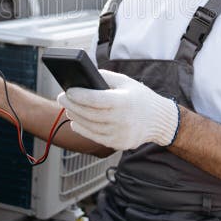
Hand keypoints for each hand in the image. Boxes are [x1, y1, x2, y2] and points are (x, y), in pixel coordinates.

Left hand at [57, 70, 178, 150]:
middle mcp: (122, 120)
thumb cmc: (140, 98)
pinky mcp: (118, 144)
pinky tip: (75, 121)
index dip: (78, 95)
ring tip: (68, 108)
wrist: (159, 120)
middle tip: (61, 97)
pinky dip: (82, 129)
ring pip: (89, 126)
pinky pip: (95, 137)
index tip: (67, 90)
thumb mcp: (126, 82)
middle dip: (72, 104)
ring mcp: (119, 134)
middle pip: (89, 113)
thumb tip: (83, 76)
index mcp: (124, 102)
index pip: (95, 99)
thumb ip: (105, 77)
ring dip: (75, 116)